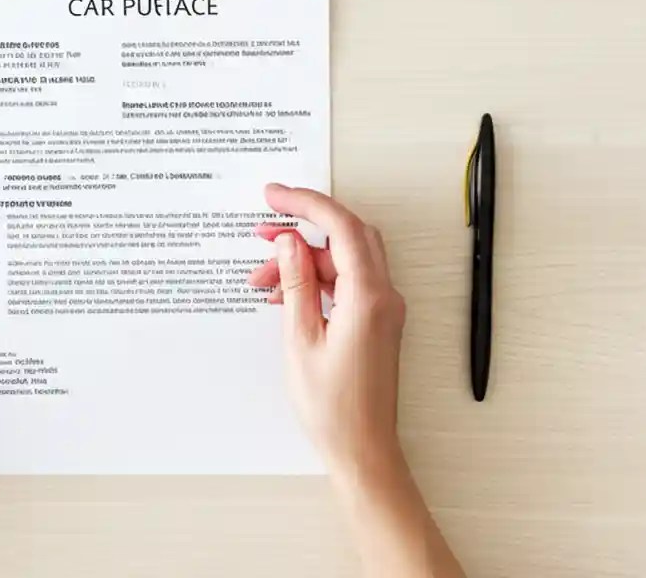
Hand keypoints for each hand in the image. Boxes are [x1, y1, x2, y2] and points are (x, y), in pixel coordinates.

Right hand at [248, 183, 405, 471]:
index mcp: (369, 297)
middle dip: (304, 226)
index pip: (341, 227)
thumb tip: (289, 244)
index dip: (306, 203)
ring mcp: (383, 309)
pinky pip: (347, 283)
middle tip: (265, 225)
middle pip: (347, 236)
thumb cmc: (333, 407)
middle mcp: (384, 296)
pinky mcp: (376, 321)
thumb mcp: (301, 340)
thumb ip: (296, 285)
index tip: (274, 196)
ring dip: (303, 260)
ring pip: (344, 260)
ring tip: (261, 278)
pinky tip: (283, 295)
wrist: (363, 448)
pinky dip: (315, 280)